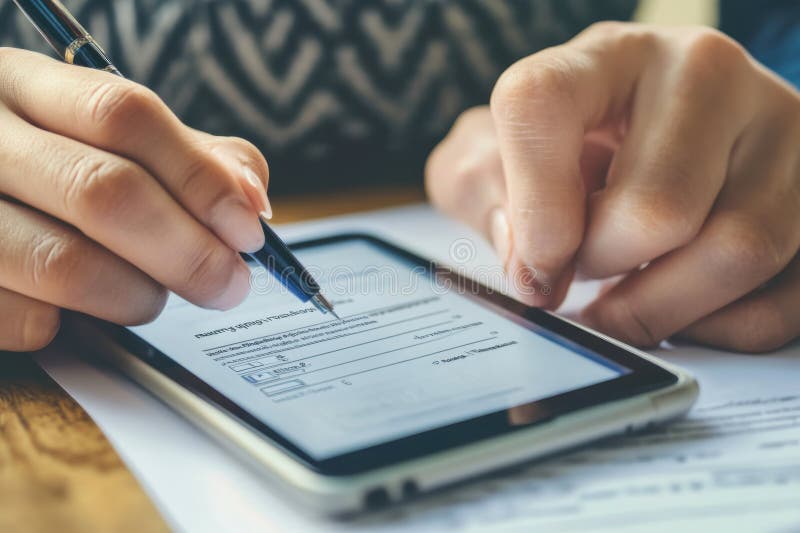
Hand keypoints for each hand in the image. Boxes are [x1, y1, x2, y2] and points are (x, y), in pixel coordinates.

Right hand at [0, 48, 270, 350]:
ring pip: (65, 265)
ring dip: (136, 296)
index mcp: (25, 85)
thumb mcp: (111, 139)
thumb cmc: (56, 168)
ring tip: (150, 296)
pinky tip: (76, 311)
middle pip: (103, 192)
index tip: (248, 229)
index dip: (199, 178)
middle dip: (188, 252)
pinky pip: (27, 321)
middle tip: (228, 285)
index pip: (123, 113)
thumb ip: (192, 157)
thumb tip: (252, 201)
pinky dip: (72, 327)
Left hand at [426, 23, 799, 352]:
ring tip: (625, 301)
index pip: (543, 105)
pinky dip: (719, 327)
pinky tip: (681, 307)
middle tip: (584, 272)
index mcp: (607, 56)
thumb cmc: (568, 148)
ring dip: (661, 308)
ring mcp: (779, 130)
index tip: (535, 260)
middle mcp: (704, 75)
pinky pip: (781, 298)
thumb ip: (483, 195)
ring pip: (735, 252)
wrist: (656, 135)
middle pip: (656, 208)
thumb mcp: (497, 157)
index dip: (532, 205)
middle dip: (603, 267)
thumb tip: (533, 266)